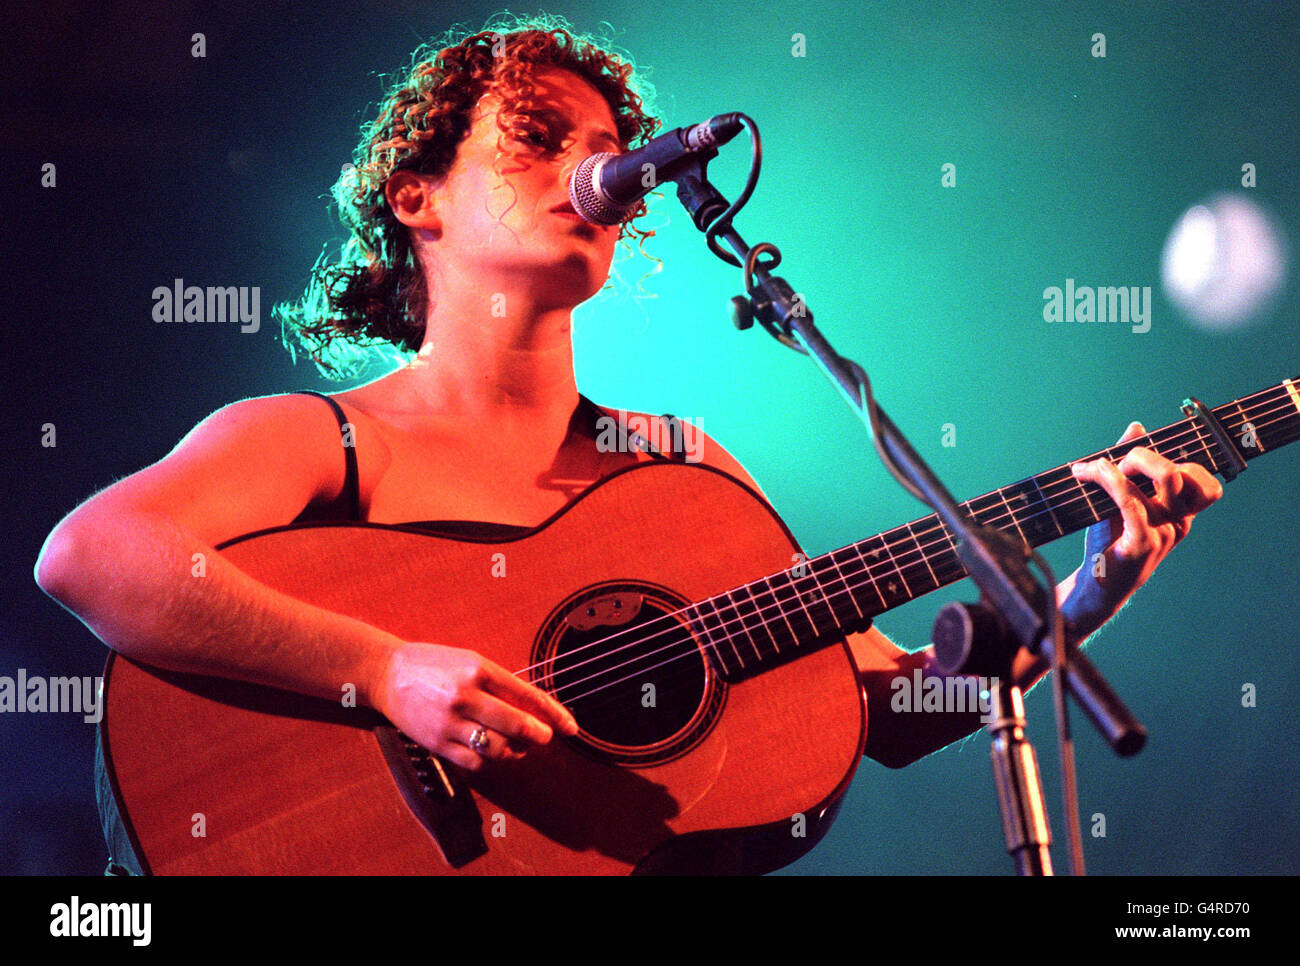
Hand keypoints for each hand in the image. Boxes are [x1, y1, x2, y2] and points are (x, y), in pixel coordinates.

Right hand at [376, 642, 578, 770]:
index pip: (527, 696)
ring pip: (497, 748)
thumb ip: (501, 683)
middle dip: (538, 735)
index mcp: (479, 670)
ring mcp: (450, 722)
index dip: (554, 714)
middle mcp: (466, 696)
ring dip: (515, 751)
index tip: (570, 726)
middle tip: (545, 737)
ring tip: (518, 746)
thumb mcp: (471, 662)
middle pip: (516, 725)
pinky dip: (489, 760)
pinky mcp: (437, 743)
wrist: (386, 673)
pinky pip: (474, 761)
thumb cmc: (433, 664)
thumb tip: (534, 708)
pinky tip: (492, 752)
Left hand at [1062, 421, 1223, 639]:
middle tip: (1114, 462)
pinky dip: (1113, 481)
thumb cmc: (1110, 542)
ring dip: (1122, 464)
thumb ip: (1130, 466)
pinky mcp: (1141, 545)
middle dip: (1145, 456)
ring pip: (1163, 481)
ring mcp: (1163, 535)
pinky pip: (1133, 503)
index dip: (1178, 460)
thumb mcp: (1121, 500)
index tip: (1140, 457)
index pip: (1203, 481)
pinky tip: (1093, 474)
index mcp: (1180, 513)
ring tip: (1092, 468)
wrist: (1096, 588)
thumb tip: (1137, 427)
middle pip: (1181, 473)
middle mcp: (1178, 523)